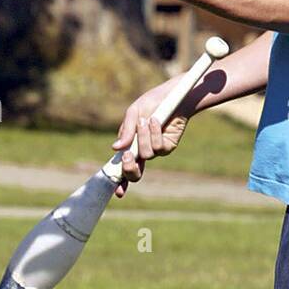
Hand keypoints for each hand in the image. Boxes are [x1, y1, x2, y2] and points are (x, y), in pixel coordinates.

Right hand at [110, 77, 192, 198]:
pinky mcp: (168, 146)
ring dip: (143, 138)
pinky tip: (155, 120)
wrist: (172, 95)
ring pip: (146, 155)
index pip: (122, 168)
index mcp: (130, 146)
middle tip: (127, 156)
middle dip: (129, 168)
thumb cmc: (151, 103)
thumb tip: (115, 149)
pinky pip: (159, 148)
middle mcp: (142, 151)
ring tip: (145, 120)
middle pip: (135, 173)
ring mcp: (156, 150)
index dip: (119, 182)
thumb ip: (126, 131)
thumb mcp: (134, 112)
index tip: (118, 193)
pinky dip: (155, 134)